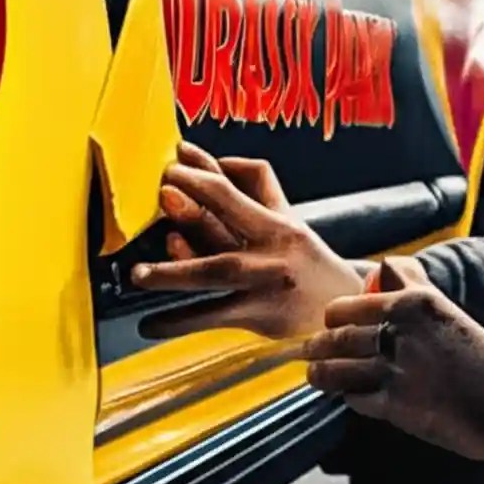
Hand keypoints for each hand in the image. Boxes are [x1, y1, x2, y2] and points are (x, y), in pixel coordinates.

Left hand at [132, 143, 364, 338]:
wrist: (345, 309)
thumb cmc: (306, 260)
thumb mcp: (290, 218)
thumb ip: (257, 186)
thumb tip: (218, 160)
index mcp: (278, 225)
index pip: (236, 193)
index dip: (204, 174)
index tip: (175, 158)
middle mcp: (272, 255)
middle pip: (228, 230)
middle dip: (194, 212)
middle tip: (162, 197)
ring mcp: (265, 288)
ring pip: (217, 274)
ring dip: (175, 272)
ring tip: (138, 274)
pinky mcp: (259, 319)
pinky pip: (213, 318)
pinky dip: (180, 321)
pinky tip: (150, 325)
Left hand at [302, 258, 483, 460]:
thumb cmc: (482, 360)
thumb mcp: (447, 311)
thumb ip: (412, 286)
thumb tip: (384, 265)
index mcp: (415, 304)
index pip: (349, 305)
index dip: (332, 316)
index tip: (329, 321)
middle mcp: (402, 333)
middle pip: (337, 337)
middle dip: (317, 345)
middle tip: (308, 349)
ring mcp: (396, 371)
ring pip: (336, 369)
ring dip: (321, 373)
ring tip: (315, 373)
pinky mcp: (395, 406)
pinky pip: (354, 399)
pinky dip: (348, 397)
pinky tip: (350, 396)